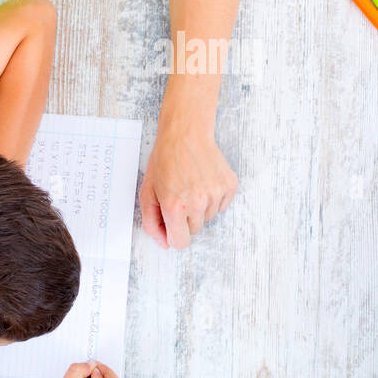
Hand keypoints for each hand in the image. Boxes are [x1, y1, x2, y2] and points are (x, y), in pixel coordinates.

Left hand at [139, 122, 238, 249]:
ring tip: (191, 185)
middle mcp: (198, 203)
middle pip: (194, 231)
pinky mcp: (229, 186)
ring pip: (207, 218)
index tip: (172, 222)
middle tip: (179, 195)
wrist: (185, 134)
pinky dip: (213, 199)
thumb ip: (152, 223)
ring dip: (199, 208)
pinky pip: (222, 206)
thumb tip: (165, 243)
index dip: (174, 234)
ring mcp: (216, 194)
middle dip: (185, 218)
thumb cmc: (164, 161)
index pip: (180, 242)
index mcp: (175, 207)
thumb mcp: (147, 192)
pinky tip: (204, 182)